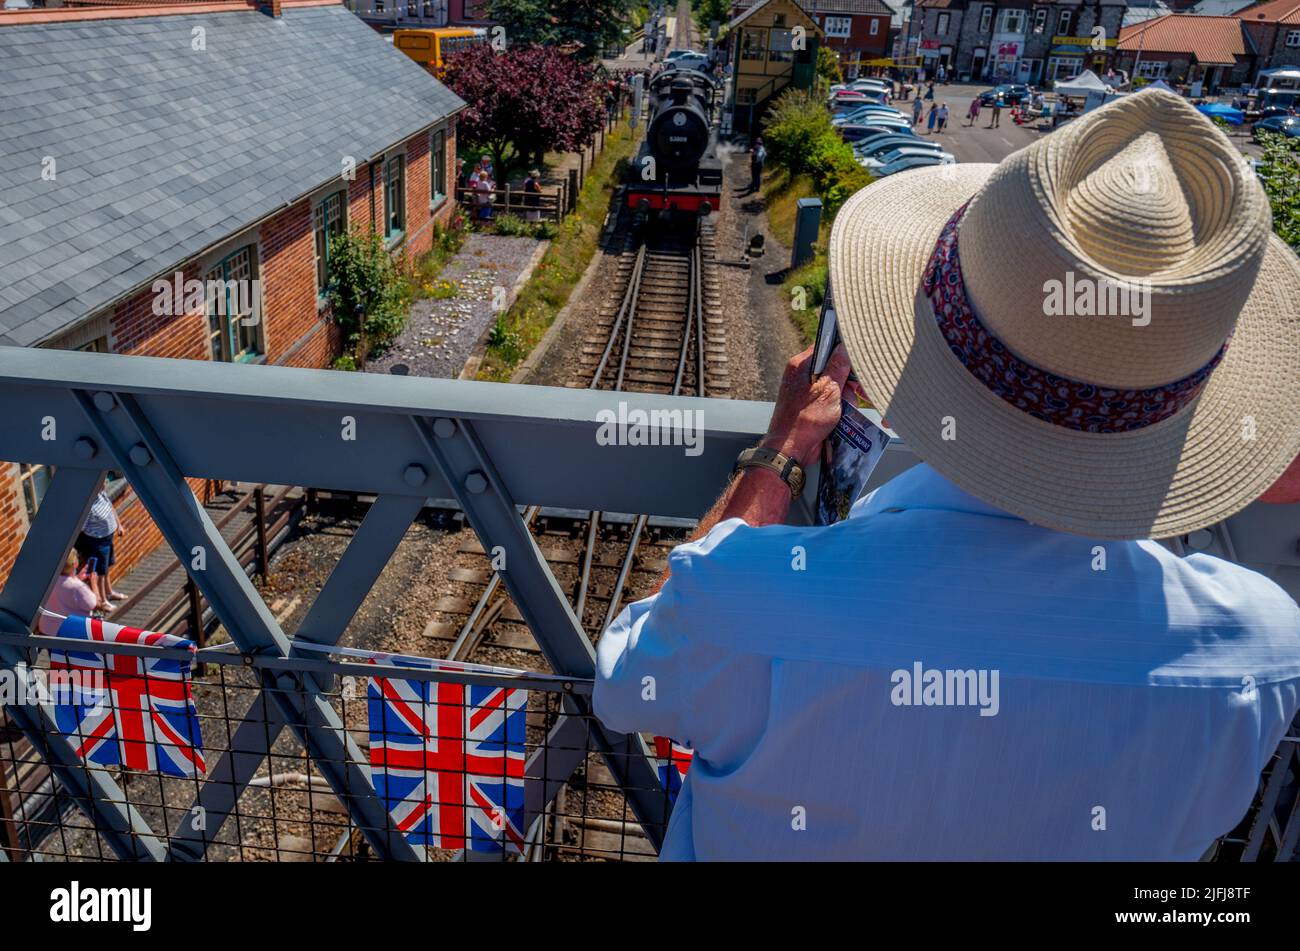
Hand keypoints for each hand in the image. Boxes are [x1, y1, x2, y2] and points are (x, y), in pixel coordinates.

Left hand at [760, 344, 852, 466]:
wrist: (790, 450)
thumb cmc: (804, 420)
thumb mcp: (828, 390)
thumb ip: (838, 367)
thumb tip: (845, 346)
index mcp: (801, 365)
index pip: (826, 345)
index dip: (844, 351)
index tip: (858, 359)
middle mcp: (802, 374)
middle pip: (833, 365)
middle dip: (848, 378)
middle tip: (857, 389)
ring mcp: (806, 390)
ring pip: (834, 383)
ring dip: (845, 394)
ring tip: (847, 406)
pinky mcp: (811, 404)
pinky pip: (830, 397)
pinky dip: (840, 404)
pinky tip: (844, 412)